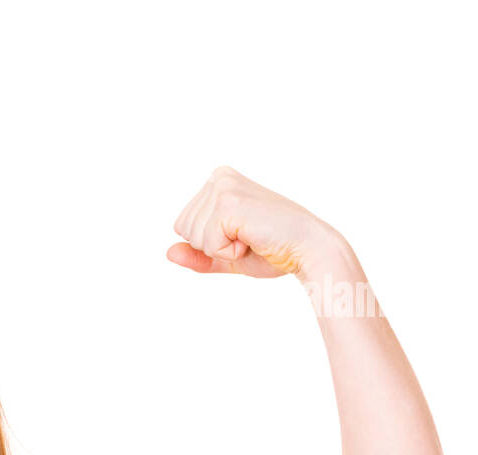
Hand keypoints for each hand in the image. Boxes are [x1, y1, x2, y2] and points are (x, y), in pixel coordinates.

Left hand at [167, 166, 343, 281]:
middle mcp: (218, 177)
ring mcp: (223, 187)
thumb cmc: (273, 250)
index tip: (242, 235)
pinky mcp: (228, 202)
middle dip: (213, 245)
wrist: (308, 250)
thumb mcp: (227, 255)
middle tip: (248, 237)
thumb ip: (198, 255)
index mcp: (217, 182)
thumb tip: (168, 252)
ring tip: (252, 237)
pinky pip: (207, 243)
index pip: (183, 225)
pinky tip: (253, 239)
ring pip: (192, 236)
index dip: (210, 242)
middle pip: (183, 229)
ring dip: (222, 248)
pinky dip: (229, 252)